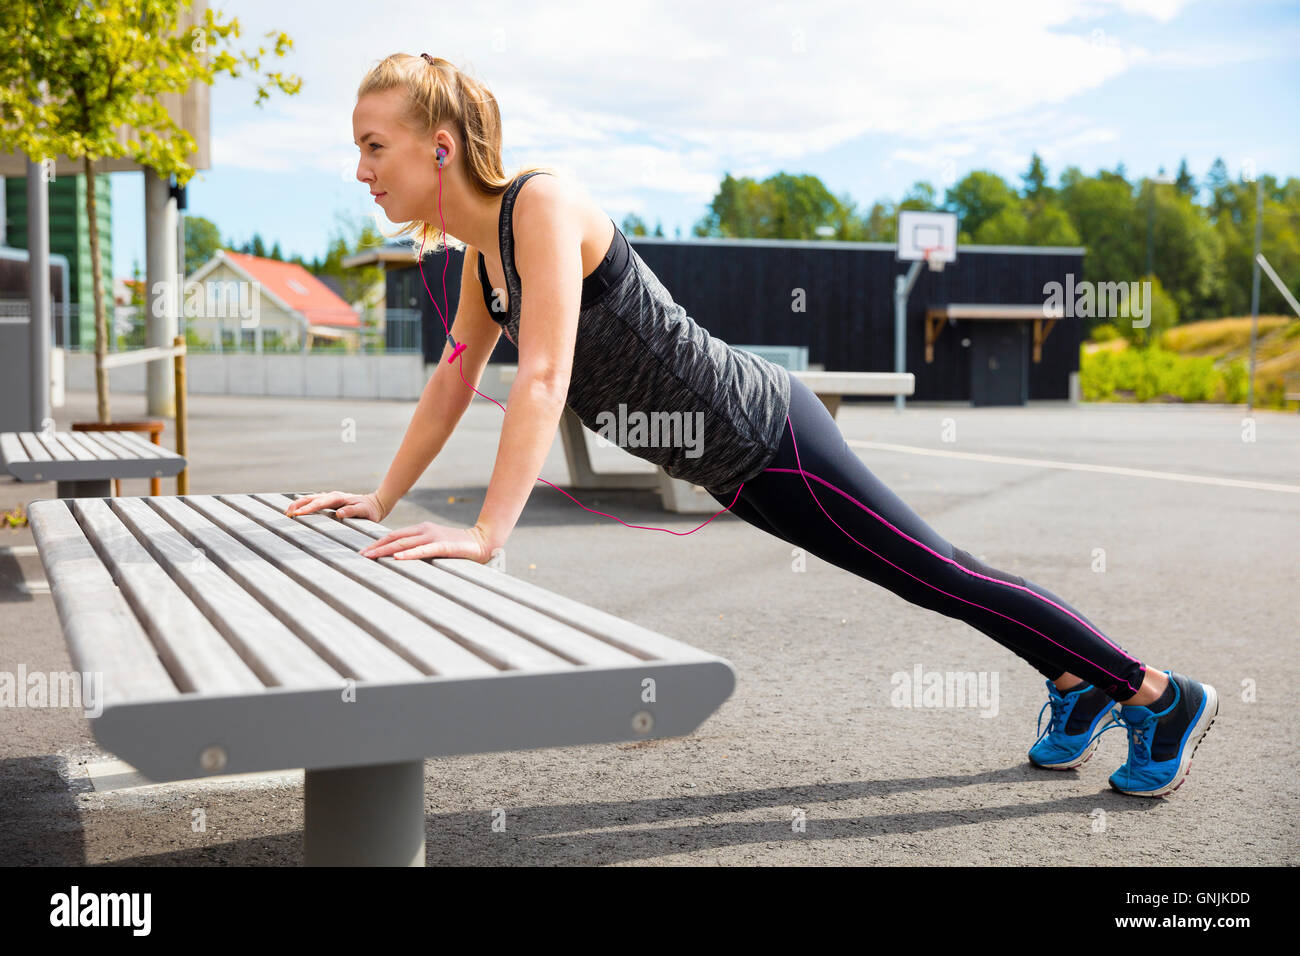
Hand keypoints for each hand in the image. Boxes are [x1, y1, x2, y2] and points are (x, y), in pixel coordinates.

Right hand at [285, 490, 387, 520]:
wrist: (375, 504)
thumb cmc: (369, 510)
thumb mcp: (364, 511)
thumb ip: (352, 511)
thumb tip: (339, 513)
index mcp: (338, 498)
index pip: (320, 503)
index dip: (308, 508)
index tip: (298, 514)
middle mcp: (332, 496)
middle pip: (311, 499)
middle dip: (298, 506)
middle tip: (287, 514)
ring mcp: (330, 498)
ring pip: (310, 499)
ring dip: (298, 505)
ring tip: (287, 513)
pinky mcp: (329, 501)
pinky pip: (314, 502)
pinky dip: (304, 505)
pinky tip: (297, 510)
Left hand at [358, 520, 494, 563]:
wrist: (482, 541)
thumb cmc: (458, 546)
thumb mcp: (435, 544)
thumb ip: (421, 547)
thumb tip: (402, 556)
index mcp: (422, 529)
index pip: (395, 535)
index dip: (378, 542)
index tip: (364, 551)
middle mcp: (425, 530)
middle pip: (395, 538)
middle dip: (376, 547)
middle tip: (360, 555)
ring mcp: (433, 537)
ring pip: (404, 543)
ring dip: (385, 550)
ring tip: (371, 557)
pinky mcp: (443, 546)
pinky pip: (422, 550)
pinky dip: (409, 554)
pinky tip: (398, 558)